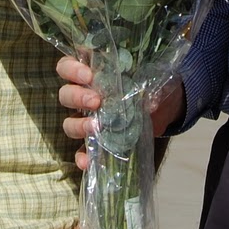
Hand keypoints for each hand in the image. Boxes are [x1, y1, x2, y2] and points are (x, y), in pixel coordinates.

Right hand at [56, 56, 182, 170]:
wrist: (162, 108)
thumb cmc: (148, 83)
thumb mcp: (150, 77)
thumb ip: (148, 84)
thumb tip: (150, 103)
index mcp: (90, 72)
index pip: (67, 66)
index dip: (71, 69)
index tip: (88, 75)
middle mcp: (83, 95)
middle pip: (65, 94)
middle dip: (77, 97)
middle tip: (96, 101)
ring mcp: (87, 120)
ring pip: (69, 122)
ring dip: (78, 125)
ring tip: (95, 127)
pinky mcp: (96, 141)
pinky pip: (81, 150)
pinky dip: (81, 156)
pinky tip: (85, 162)